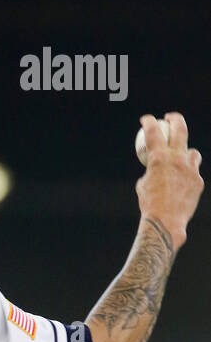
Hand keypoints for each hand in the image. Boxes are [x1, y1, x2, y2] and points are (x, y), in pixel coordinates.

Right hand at [137, 112, 202, 247]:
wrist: (165, 222)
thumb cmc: (149, 206)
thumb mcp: (143, 186)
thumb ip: (150, 173)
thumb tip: (151, 169)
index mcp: (158, 158)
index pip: (153, 131)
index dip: (149, 122)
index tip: (146, 120)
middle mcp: (176, 159)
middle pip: (180, 129)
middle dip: (175, 119)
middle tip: (171, 118)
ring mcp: (190, 169)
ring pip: (192, 153)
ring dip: (187, 154)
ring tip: (182, 161)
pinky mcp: (198, 181)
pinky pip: (193, 174)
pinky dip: (187, 177)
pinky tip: (182, 186)